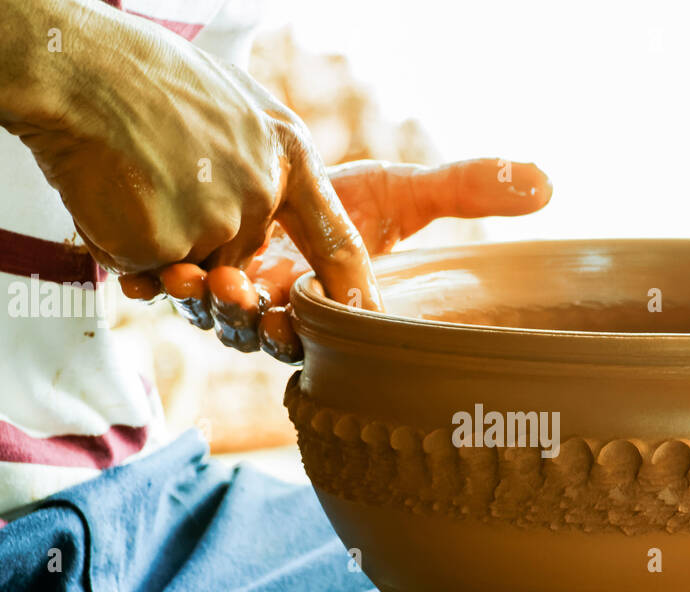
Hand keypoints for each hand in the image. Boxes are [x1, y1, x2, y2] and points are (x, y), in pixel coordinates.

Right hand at [11, 10, 379, 307]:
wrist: (73, 69)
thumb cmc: (140, 76)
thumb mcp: (231, 105)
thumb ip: (257, 159)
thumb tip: (266, 211)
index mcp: (289, 155)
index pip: (338, 241)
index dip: (350, 288)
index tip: (364, 320)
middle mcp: (264, 194)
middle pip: (239, 259)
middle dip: (198, 248)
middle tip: (160, 187)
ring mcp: (218, 223)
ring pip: (189, 269)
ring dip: (152, 239)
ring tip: (128, 178)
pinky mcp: (170, 246)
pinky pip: (145, 269)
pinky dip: (117, 241)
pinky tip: (106, 191)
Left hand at [121, 158, 552, 362]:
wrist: (265, 158)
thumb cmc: (345, 190)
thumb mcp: (405, 189)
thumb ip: (467, 190)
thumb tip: (548, 182)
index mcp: (327, 303)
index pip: (317, 334)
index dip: (301, 331)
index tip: (293, 311)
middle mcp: (277, 307)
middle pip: (256, 334)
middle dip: (245, 320)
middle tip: (239, 292)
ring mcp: (227, 293)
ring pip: (207, 317)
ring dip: (198, 302)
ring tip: (189, 274)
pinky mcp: (181, 270)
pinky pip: (159, 289)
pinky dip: (148, 280)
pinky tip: (141, 265)